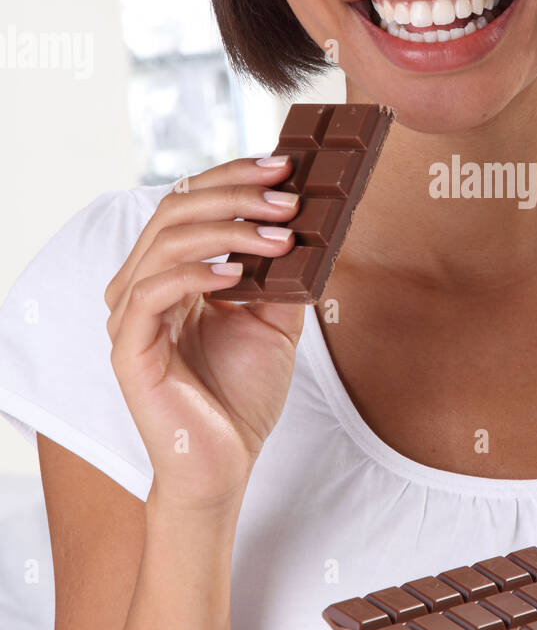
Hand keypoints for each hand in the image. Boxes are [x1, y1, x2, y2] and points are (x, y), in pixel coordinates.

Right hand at [105, 155, 306, 510]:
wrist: (225, 463)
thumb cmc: (242, 394)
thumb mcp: (275, 320)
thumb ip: (284, 273)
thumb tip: (315, 221)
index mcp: (171, 271)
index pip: (192, 202)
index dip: (235, 177)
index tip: (285, 166)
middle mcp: (143, 284)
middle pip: (176, 210)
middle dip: (238, 194)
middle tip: (289, 196)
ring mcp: (130, 314)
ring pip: (166, 241)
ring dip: (229, 230)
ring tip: (280, 236)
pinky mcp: (128, 347)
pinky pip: (154, 291)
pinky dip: (197, 273)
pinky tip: (239, 274)